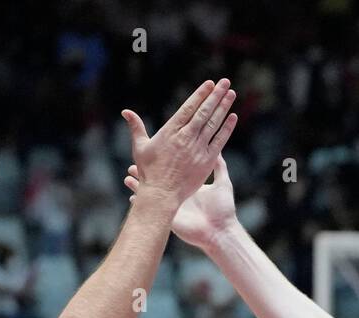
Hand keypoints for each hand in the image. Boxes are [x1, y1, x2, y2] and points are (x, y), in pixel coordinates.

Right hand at [120, 79, 237, 209]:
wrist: (161, 195)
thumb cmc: (148, 172)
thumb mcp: (140, 147)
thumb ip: (136, 127)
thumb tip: (126, 111)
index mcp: (170, 132)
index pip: (188, 108)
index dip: (200, 95)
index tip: (209, 84)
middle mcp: (185, 138)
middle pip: (204, 112)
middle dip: (215, 95)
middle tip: (225, 82)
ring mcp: (197, 149)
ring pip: (213, 124)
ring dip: (223, 107)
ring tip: (231, 94)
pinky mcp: (206, 161)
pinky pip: (219, 141)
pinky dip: (227, 129)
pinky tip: (233, 117)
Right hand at [124, 154, 237, 251]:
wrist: (221, 231)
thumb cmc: (223, 209)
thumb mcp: (222, 183)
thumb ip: (220, 167)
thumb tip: (218, 150)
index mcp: (190, 185)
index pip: (174, 170)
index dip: (165, 161)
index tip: (157, 150)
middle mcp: (179, 195)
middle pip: (160, 180)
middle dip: (148, 171)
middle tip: (135, 161)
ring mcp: (173, 206)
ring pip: (154, 193)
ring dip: (140, 185)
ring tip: (127, 177)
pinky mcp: (170, 217)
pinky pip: (153, 209)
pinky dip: (142, 203)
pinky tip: (132, 197)